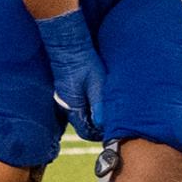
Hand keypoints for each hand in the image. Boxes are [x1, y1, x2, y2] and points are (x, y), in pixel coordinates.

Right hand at [35, 9, 106, 140]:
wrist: (71, 48)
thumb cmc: (85, 65)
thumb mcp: (97, 84)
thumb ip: (99, 105)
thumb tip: (103, 125)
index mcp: (73, 108)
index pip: (86, 132)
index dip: (100, 133)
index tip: (113, 129)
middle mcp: (67, 107)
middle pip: (85, 125)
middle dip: (99, 127)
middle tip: (115, 122)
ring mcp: (67, 100)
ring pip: (83, 116)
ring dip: (96, 116)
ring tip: (111, 111)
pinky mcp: (69, 93)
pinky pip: (81, 107)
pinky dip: (91, 108)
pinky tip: (101, 100)